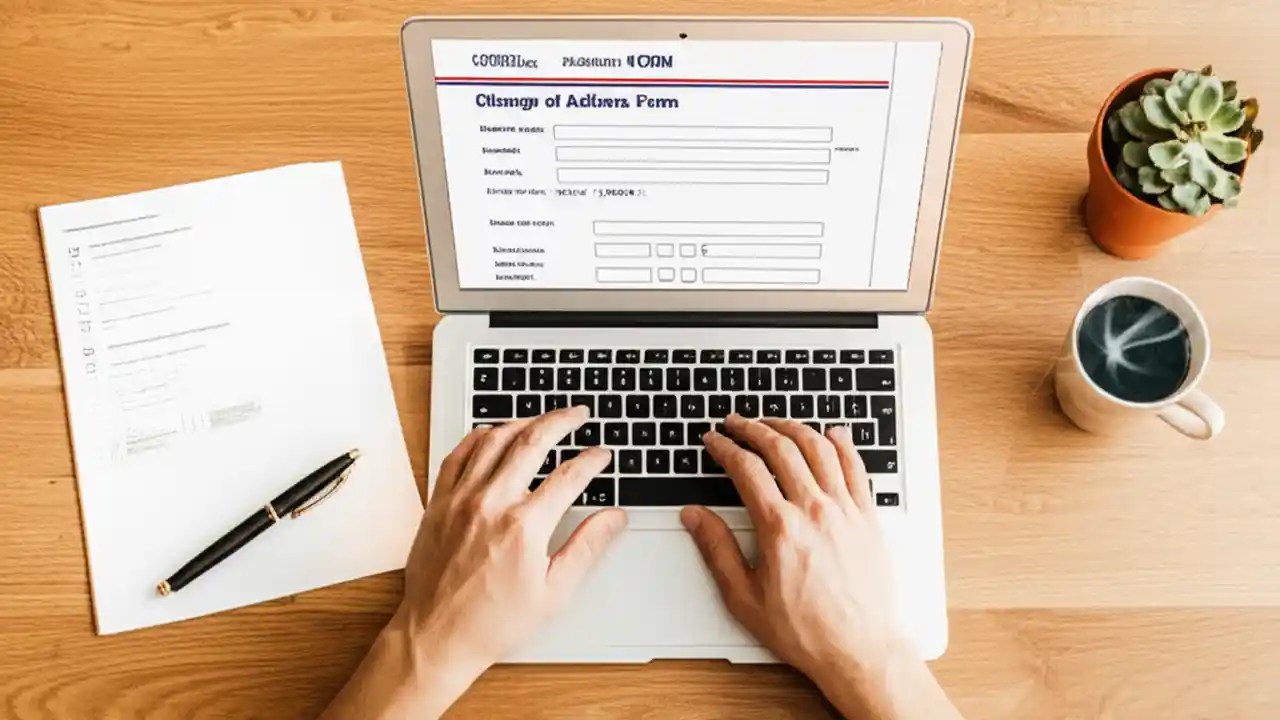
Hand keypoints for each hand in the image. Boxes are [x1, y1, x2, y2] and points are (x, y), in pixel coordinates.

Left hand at [321, 406, 626, 719]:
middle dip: (560, 421)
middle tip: (577, 414)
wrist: (436, 636)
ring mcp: (460, 500)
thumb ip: (587, 547)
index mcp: (523, 527)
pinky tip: (493, 433)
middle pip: (531, 442)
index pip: (568, 476)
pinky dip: (479, 437)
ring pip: (493, 440)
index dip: (592, 459)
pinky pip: (458, 454)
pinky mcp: (439, 503)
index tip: (602, 455)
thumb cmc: (491, 622)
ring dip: (522, 422)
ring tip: (541, 419)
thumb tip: (613, 519)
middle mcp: (490, 504)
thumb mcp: (554, 592)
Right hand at [684, 415, 959, 718]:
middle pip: (781, 448)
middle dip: (753, 428)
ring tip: (775, 422)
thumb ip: (717, 550)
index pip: (746, 469)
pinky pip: (856, 467)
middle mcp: (815, 511)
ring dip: (793, 427)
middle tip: (737, 422)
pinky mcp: (868, 518)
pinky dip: (842, 443)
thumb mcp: (744, 596)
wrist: (858, 649)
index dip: (725, 448)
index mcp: (780, 528)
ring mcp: (846, 511)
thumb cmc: (806, 630)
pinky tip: (832, 433)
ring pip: (819, 448)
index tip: (714, 441)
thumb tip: (695, 517)